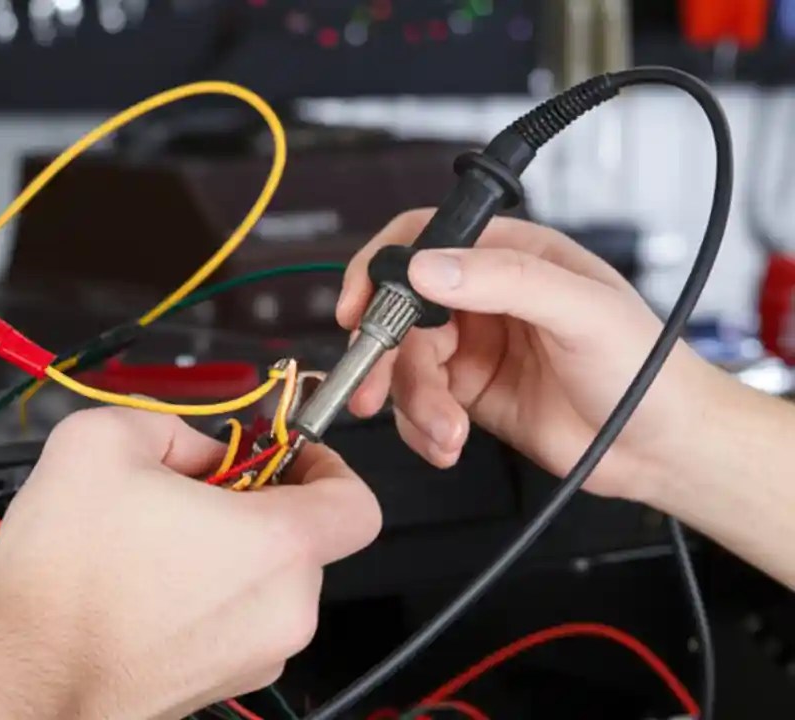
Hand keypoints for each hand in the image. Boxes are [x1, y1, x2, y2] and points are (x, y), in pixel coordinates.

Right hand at [0, 408, 380, 718]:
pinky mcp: (220, 683)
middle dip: (253, 505)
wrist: (28, 677)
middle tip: (192, 492)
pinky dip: (204, 596)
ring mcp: (254, 655)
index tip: (285, 456)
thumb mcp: (102, 441)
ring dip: (224, 553)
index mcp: (277, 546)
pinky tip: (142, 584)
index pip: (357, 503)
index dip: (327, 466)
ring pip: (264, 583)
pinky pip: (233, 622)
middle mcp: (283, 610)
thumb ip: (169, 423)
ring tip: (152, 542)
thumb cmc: (68, 579)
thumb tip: (196, 449)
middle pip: (302, 541)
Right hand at [337, 209, 724, 500]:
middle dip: (382, 355)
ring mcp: (473, 348)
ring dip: (413, 403)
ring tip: (444, 432)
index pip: (424, 239)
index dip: (381, 267)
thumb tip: (428, 267)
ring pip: (404, 365)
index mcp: (512, 257)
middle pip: (400, 312)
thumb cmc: (645, 368)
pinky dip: (422, 429)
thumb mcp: (582, 311)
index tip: (358, 304)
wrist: (662, 449)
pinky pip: (418, 406)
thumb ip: (506, 281)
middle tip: (369, 388)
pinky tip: (448, 443)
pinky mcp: (469, 396)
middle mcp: (485, 298)